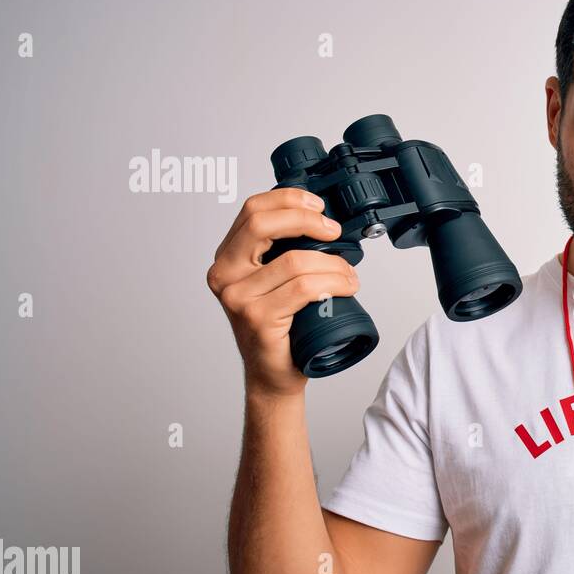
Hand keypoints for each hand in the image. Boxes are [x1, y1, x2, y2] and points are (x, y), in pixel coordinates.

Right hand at [206, 188, 359, 396]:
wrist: (275, 374)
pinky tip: (346, 287)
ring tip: (348, 274)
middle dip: (307, 220)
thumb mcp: (275, 280)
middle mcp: (225, 275)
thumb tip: (322, 221)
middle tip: (334, 231)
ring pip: (295, 261)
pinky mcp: (258, 318)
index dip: (289, 199)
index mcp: (227, 259)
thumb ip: (283, 250)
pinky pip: (304, 289)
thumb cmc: (281, 328)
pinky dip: (333, 283)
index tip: (318, 205)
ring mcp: (238, 298)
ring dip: (333, 264)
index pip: (252, 211)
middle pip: (263, 224)